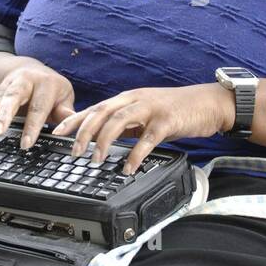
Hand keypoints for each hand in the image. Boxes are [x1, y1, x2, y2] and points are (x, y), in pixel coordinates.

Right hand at [0, 57, 75, 155]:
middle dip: (4, 115)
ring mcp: (9, 85)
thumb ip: (66, 113)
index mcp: (46, 83)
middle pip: (12, 97)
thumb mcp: (64, 97)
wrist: (34, 71)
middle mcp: (25, 80)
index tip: (26, 144)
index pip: (38, 106)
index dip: (32, 126)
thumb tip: (71, 130)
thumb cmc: (52, 91)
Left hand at [50, 84, 234, 173]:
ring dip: (104, 141)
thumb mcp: (145, 113)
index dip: (75, 120)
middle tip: (73, 151)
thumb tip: (103, 138)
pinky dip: (135, 153)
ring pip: (119, 120)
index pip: (95, 108)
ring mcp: (151, 109)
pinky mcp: (167, 120)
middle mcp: (136, 100)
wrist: (209, 103)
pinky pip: (147, 138)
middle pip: (102, 112)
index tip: (57, 133)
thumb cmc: (177, 110)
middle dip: (84, 132)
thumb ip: (126, 123)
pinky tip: (128, 167)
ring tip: (94, 160)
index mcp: (128, 98)